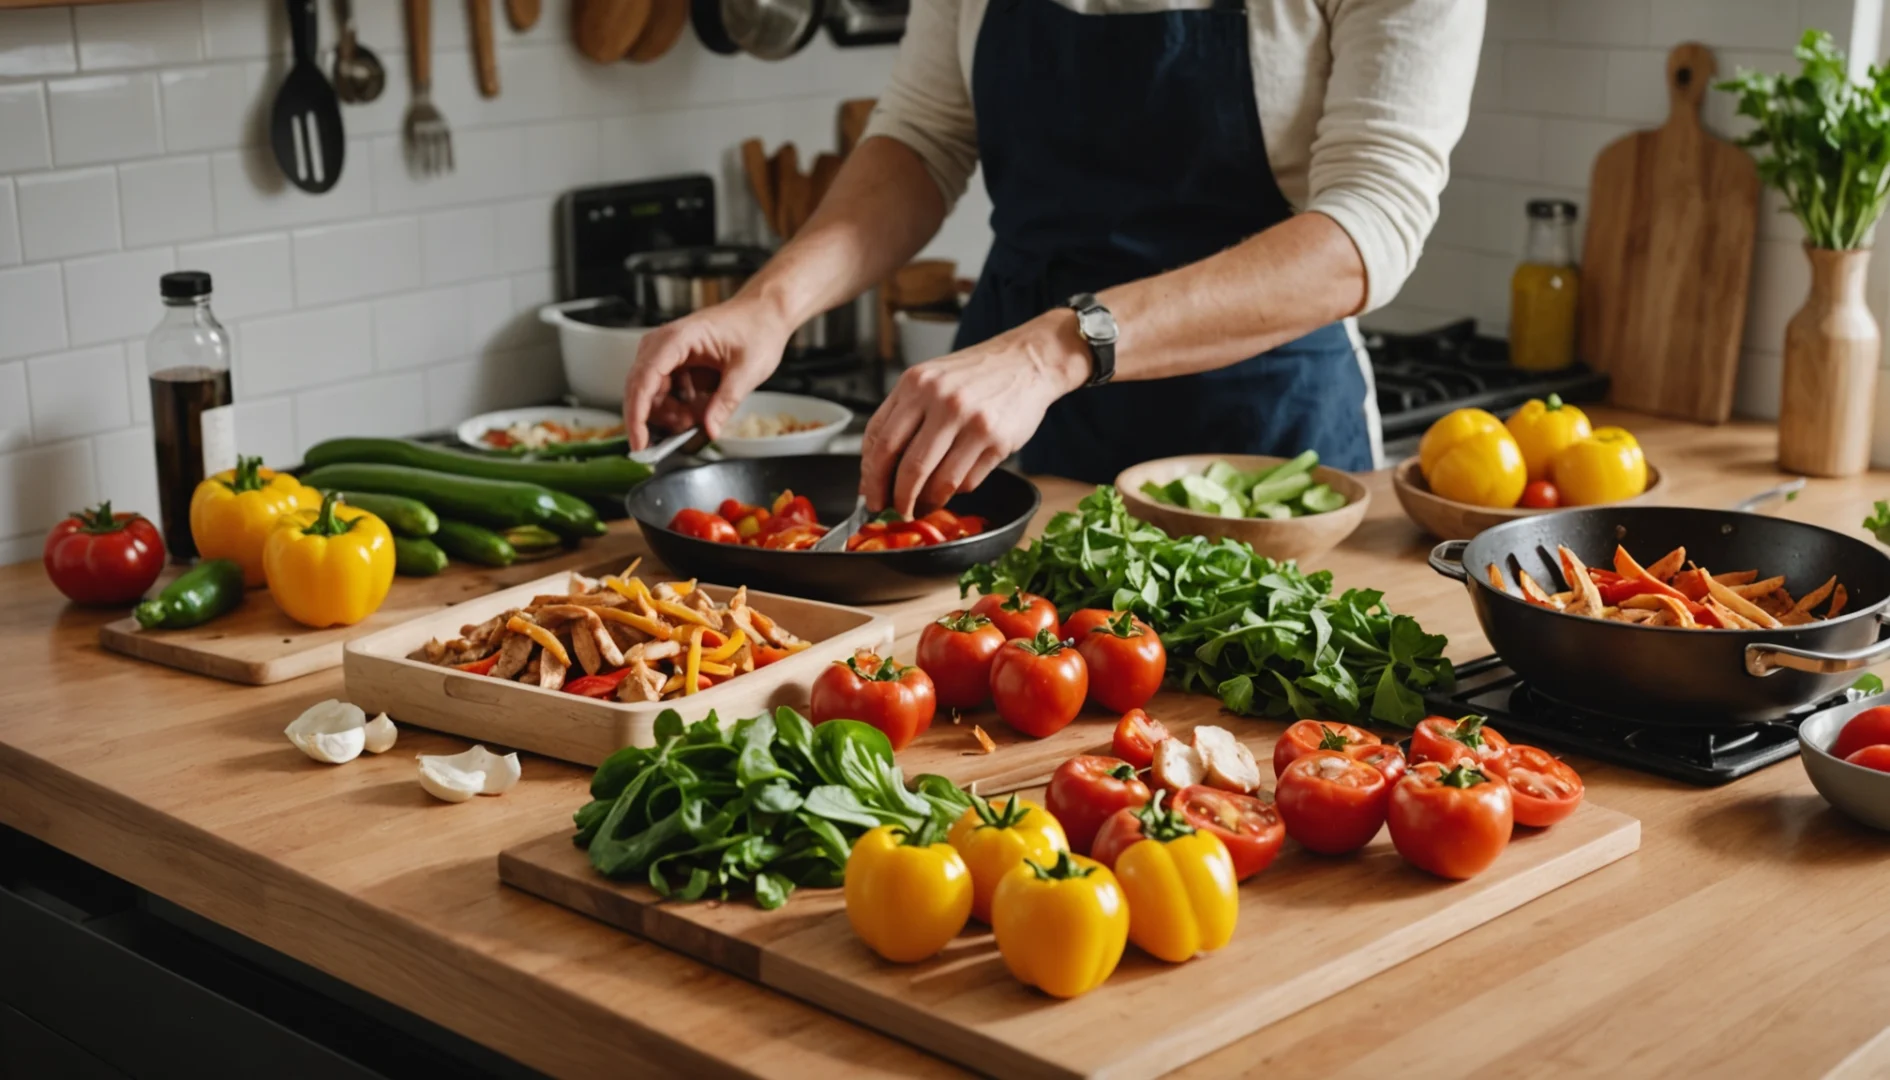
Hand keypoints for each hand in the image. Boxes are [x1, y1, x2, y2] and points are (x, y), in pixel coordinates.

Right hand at [621, 296, 793, 448]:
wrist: (763, 313)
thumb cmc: (757, 330)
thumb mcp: (747, 371)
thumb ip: (725, 402)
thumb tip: (709, 430)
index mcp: (678, 339)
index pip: (643, 379)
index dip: (637, 415)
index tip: (639, 443)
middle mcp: (663, 343)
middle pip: (640, 390)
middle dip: (658, 418)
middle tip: (684, 432)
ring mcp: (665, 353)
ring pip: (651, 395)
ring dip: (671, 413)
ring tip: (701, 415)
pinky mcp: (673, 362)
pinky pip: (664, 392)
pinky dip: (678, 406)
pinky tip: (699, 408)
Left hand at [860, 310, 1088, 514]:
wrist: (1026, 360)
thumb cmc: (973, 375)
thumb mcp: (929, 380)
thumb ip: (901, 418)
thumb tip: (874, 472)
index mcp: (916, 384)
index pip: (879, 440)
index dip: (870, 477)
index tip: (870, 496)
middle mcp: (942, 400)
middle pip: (908, 467)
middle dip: (897, 499)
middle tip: (894, 512)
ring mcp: (972, 421)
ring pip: (939, 482)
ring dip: (926, 502)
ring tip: (923, 505)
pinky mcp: (998, 440)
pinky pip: (968, 482)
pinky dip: (956, 491)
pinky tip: (953, 484)